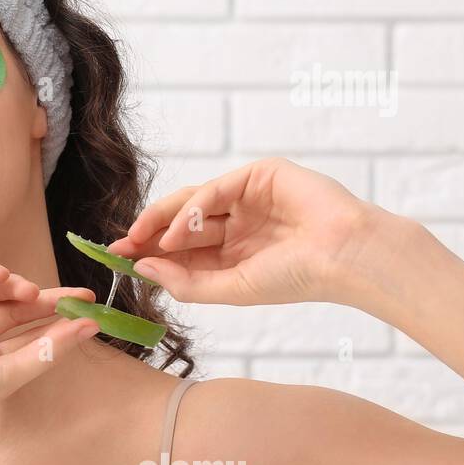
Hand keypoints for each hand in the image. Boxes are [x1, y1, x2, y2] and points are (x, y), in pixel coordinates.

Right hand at [0, 251, 99, 446]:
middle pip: (11, 308)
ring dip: (12, 284)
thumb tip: (89, 328)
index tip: (88, 314)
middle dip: (44, 300)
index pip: (24, 335)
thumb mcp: (7, 375)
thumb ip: (48, 350)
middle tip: (78, 294)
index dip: (55, 324)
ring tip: (28, 292)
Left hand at [107, 156, 384, 305]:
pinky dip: (191, 210)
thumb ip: (186, 282)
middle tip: (119, 245)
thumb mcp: (232, 288)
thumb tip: (142, 268)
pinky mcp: (260, 175)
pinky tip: (176, 233)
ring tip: (140, 240)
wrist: (345, 257)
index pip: (183, 249)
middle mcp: (238, 223)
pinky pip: (214, 190)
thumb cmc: (296, 279)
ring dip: (163, 222)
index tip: (118, 259)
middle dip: (148, 234)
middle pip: (181, 224)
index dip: (150, 252)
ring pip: (192, 204)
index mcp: (234, 251)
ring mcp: (248, 198)